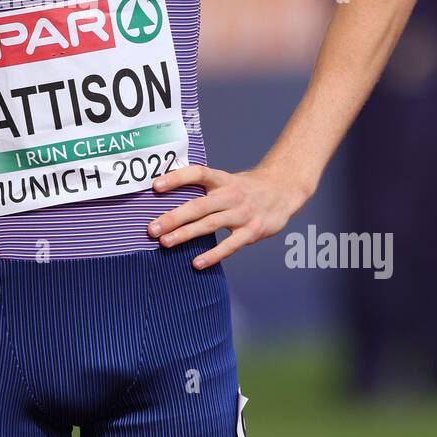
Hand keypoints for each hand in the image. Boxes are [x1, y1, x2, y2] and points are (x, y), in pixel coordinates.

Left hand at [147, 163, 302, 267]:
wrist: (284, 190)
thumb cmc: (247, 188)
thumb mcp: (227, 180)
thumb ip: (204, 188)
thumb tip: (167, 194)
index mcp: (223, 179)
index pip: (197, 173)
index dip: (176, 178)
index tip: (155, 186)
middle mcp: (231, 195)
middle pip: (199, 205)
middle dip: (173, 217)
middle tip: (152, 228)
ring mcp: (242, 213)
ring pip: (210, 224)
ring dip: (186, 234)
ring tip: (165, 242)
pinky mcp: (252, 231)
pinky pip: (230, 245)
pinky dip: (213, 255)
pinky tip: (196, 263)